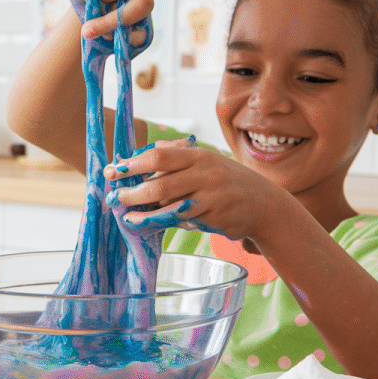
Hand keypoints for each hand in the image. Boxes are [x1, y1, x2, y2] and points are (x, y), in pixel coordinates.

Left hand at [102, 139, 283, 240]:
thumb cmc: (227, 181)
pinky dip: (160, 221)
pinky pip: (180, 219)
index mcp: (198, 155)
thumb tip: (140, 155)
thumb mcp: (205, 161)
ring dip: (143, 211)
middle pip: (160, 181)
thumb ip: (175, 155)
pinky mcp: (213, 215)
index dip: (134, 163)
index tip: (113, 170)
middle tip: (113, 195)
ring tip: (125, 214)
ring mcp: (210, 195)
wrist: (263, 203)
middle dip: (133, 190)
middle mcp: (204, 172)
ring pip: (169, 203)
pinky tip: (145, 223)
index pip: (160, 155)